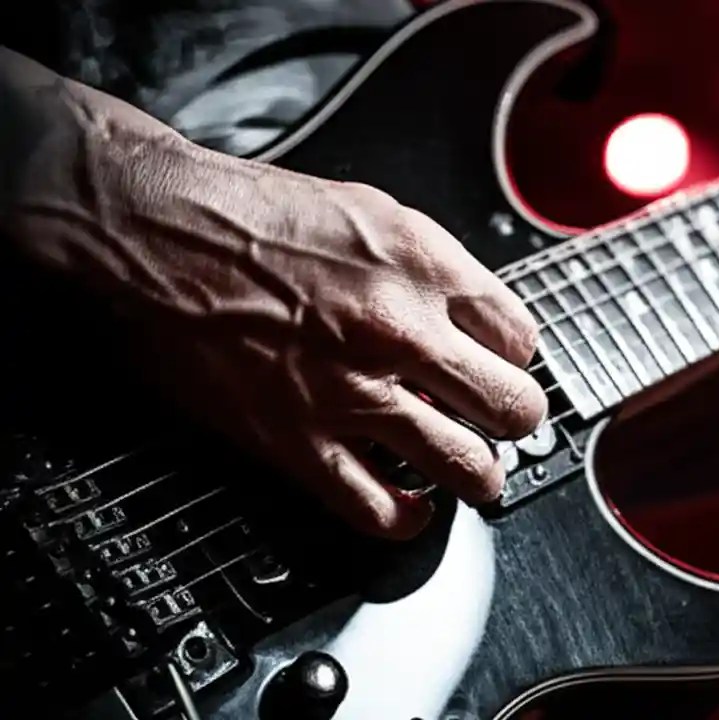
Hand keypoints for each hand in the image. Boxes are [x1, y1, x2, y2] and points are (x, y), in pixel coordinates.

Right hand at [3, 62, 545, 539]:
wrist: (153, 234)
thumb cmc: (248, 215)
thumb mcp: (370, 211)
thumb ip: (432, 268)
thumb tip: (471, 315)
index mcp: (423, 268)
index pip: (521, 337)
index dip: (514, 356)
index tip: (500, 363)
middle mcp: (401, 332)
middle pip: (513, 405)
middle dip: (515, 418)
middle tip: (501, 420)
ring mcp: (355, 393)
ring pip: (469, 466)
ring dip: (481, 475)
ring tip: (474, 471)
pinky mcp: (300, 442)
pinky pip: (380, 508)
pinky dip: (408, 517)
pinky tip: (412, 504)